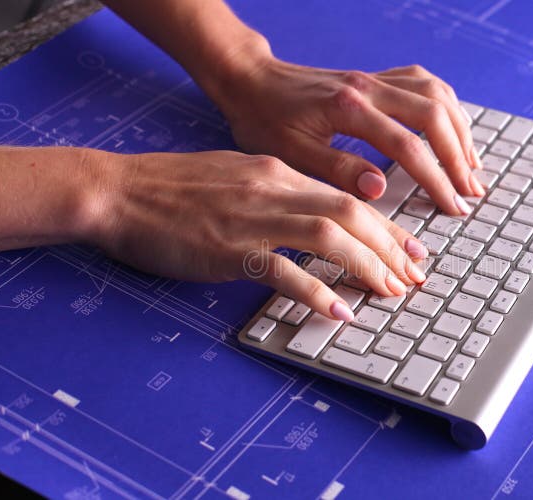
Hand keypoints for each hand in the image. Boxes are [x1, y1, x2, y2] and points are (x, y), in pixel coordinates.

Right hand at [94, 151, 428, 320]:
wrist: (119, 191)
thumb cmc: (174, 188)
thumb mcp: (237, 177)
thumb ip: (279, 194)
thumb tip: (318, 219)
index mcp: (278, 172)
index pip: (347, 196)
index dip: (386, 227)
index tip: (410, 250)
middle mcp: (273, 189)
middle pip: (351, 212)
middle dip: (390, 247)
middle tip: (413, 277)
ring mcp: (252, 219)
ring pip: (329, 235)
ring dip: (366, 265)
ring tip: (388, 292)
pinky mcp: (228, 250)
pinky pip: (283, 271)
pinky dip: (316, 292)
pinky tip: (338, 311)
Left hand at [212, 50, 484, 214]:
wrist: (249, 80)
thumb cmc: (263, 119)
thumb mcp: (291, 154)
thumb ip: (338, 170)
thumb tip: (380, 189)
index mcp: (348, 109)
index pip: (408, 147)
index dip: (436, 180)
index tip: (453, 207)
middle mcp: (368, 87)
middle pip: (434, 115)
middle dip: (458, 157)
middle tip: (471, 192)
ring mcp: (373, 78)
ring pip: (435, 93)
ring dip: (459, 129)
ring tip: (471, 164)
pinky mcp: (374, 77)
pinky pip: (423, 83)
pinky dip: (445, 106)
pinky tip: (450, 128)